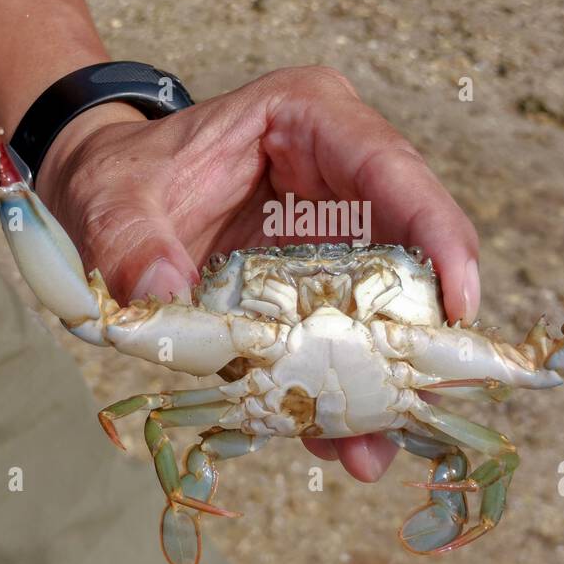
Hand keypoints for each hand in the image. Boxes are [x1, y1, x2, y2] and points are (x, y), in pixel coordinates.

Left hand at [34, 66, 480, 481]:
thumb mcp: (109, 199)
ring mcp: (338, 231)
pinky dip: (341, 388)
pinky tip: (335, 440)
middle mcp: (341, 170)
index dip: (437, 232)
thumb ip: (129, 241)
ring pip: (388, 303)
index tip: (458, 305)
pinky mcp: (322, 284)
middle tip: (434, 396)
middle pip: (412, 244)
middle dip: (423, 326)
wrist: (104, 202)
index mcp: (308, 116)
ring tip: (372, 447)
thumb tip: (162, 297)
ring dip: (384, 376)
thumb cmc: (118, 177)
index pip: (390, 166)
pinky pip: (347, 337)